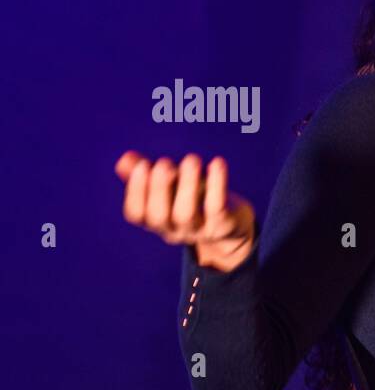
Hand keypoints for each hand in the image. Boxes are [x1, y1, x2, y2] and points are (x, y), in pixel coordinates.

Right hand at [115, 151, 255, 271]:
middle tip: (163, 162)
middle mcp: (174, 230)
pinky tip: (217, 162)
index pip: (135, 213)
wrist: (234, 227)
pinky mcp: (223, 225)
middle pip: (158, 216)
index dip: (135, 191)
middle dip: (158, 188)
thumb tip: (125, 158)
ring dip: (187, 185)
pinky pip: (216, 207)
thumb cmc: (196, 200)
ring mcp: (199, 230)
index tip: (142, 165)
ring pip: (186, 214)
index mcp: (156, 221)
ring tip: (191, 159)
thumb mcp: (173, 187)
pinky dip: (217, 184)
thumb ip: (149, 173)